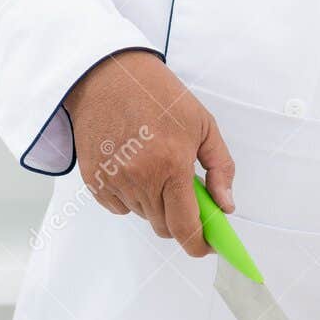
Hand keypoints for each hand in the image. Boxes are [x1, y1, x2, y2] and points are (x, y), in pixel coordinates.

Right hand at [63, 49, 234, 257]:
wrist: (108, 74)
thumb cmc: (158, 94)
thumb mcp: (203, 124)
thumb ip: (220, 168)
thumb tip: (226, 205)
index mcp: (171, 165)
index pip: (186, 227)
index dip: (200, 244)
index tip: (208, 244)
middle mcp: (140, 179)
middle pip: (164, 227)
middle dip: (179, 218)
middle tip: (184, 189)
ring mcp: (114, 182)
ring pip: (143, 216)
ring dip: (155, 203)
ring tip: (155, 164)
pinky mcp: (94, 181)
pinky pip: (119, 206)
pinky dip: (130, 196)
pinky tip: (133, 164)